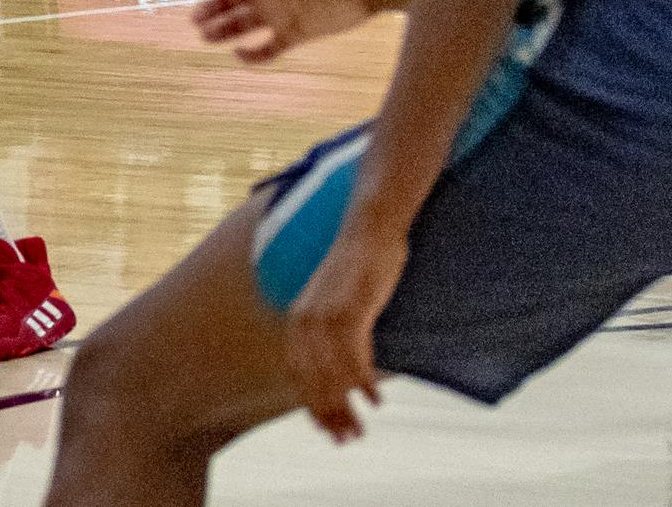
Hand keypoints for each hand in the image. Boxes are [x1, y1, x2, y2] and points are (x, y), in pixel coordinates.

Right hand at [184, 0, 382, 61]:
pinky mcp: (294, 34)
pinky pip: (267, 49)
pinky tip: (239, 55)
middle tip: (196, 21)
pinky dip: (252, 55)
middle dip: (210, 10)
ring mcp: (278, 13)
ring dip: (222, 31)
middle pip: (228, 1)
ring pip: (241, 25)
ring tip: (206, 37)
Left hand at [285, 217, 403, 441]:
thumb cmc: (354, 268)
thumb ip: (326, 332)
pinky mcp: (351, 312)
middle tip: (347, 441)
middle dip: (330, 415)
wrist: (366, 230)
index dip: (312, 407)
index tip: (327, 431)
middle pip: (313, 382)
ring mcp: (327, 316)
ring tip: (361, 430)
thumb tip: (333, 368)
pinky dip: (364, 383)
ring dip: (348, 408)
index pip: (298, 375)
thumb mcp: (330, 302)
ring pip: (333, 376)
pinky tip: (376, 400)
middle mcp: (305, 320)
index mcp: (296, 319)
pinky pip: (356, 359)